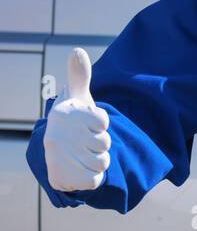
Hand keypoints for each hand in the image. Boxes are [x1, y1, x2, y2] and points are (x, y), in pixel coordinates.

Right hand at [44, 48, 110, 191]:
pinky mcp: (61, 177)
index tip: (89, 124)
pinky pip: (95, 180)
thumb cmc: (74, 122)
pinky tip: (81, 169)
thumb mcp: (78, 97)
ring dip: (99, 161)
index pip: (103, 121)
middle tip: (85, 142)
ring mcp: (57, 157)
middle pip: (105, 143)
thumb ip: (80, 76)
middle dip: (101, 145)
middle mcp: (57, 134)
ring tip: (84, 155)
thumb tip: (77, 50)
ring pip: (102, 162)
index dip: (102, 125)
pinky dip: (94, 178)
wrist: (57, 154)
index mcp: (64, 114)